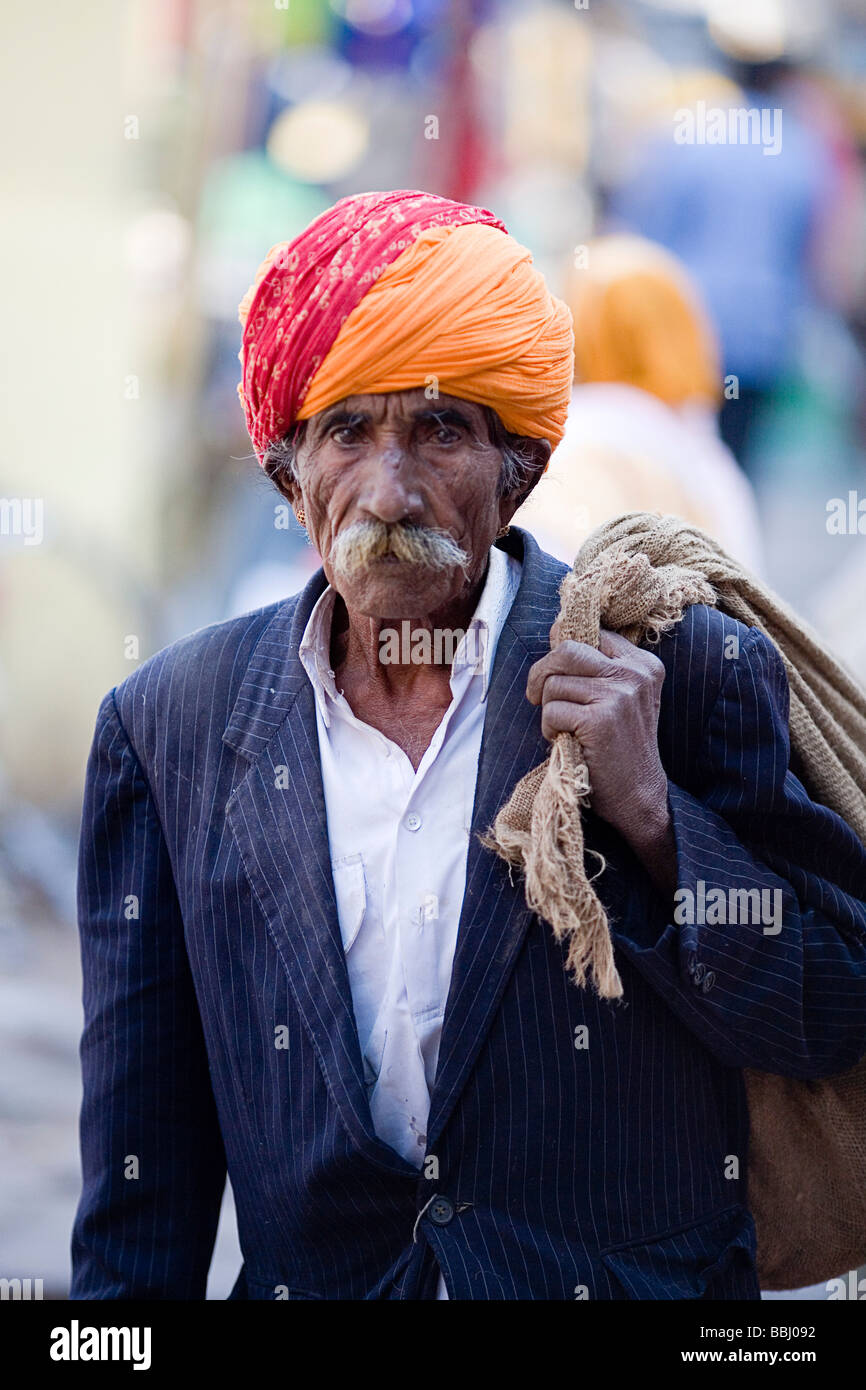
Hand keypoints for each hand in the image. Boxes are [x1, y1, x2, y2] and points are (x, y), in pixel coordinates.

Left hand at [526, 628, 675, 890]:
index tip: (555, 670)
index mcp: (643, 663)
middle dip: (542, 672)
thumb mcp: (622, 698)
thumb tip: (557, 630)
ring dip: (548, 709)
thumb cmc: (619, 747)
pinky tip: (568, 742)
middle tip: (534, 695)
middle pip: (567, 650)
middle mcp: (635, 673)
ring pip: (554, 683)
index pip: (592, 633)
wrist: (637, 795)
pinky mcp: (600, 718)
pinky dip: (550, 729)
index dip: (563, 648)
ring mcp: (619, 694)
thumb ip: (599, 667)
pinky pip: (551, 711)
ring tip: (567, 729)